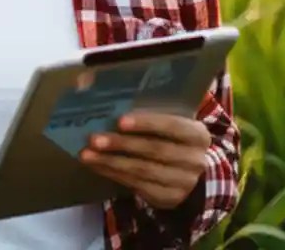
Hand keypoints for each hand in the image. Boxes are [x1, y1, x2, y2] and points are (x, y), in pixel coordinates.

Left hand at [79, 111, 210, 209]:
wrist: (187, 172)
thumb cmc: (170, 138)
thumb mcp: (168, 122)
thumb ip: (147, 108)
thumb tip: (97, 86)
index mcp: (197, 135)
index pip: (173, 126)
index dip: (147, 123)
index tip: (120, 120)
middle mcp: (195, 160)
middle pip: (155, 150)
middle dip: (121, 144)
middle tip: (94, 138)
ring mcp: (183, 182)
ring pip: (142, 170)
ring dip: (111, 161)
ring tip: (87, 154)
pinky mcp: (169, 198)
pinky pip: (137, 185)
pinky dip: (113, 174)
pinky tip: (97, 165)